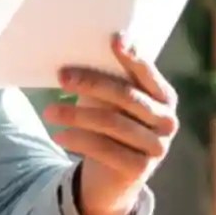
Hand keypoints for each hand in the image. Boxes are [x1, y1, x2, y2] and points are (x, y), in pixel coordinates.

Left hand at [43, 34, 178, 214]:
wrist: (111, 175)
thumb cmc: (109, 123)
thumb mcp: (109, 100)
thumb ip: (107, 79)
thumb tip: (74, 57)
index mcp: (163, 96)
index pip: (146, 73)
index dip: (132, 56)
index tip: (114, 39)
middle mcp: (167, 120)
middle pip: (126, 95)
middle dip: (91, 83)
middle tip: (61, 76)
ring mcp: (157, 146)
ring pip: (112, 122)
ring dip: (75, 115)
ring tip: (48, 111)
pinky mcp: (141, 169)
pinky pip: (104, 149)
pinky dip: (78, 140)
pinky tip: (58, 136)